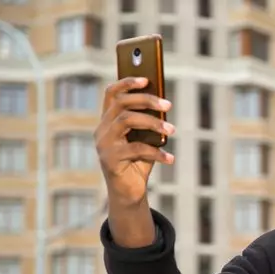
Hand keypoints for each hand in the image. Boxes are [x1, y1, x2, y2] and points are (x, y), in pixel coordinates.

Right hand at [95, 77, 174, 207]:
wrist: (129, 193)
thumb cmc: (138, 163)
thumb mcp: (144, 140)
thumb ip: (148, 123)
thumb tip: (163, 105)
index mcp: (108, 121)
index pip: (112, 94)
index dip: (127, 83)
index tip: (146, 79)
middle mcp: (102, 130)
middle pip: (121, 104)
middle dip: (146, 100)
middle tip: (168, 105)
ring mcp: (104, 144)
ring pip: (127, 120)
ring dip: (153, 123)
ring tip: (172, 131)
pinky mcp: (110, 160)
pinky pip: (136, 149)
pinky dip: (156, 153)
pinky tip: (170, 158)